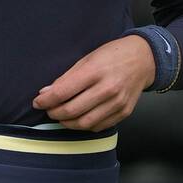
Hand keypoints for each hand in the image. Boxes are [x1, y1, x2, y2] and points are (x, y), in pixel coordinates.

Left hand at [31, 36, 155, 131]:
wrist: (144, 60)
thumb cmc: (113, 55)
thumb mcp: (87, 58)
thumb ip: (66, 77)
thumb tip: (46, 93)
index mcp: (95, 71)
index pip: (63, 92)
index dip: (46, 100)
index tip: (38, 102)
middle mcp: (107, 89)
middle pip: (71, 111)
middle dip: (54, 113)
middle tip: (48, 110)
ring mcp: (117, 103)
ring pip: (84, 123)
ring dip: (67, 123)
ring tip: (61, 116)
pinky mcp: (124, 112)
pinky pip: (98, 126)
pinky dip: (84, 125)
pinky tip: (78, 118)